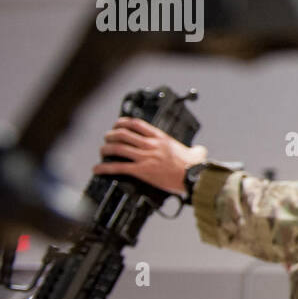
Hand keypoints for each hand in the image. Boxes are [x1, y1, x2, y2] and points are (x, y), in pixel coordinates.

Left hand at [92, 117, 206, 194]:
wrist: (195, 176)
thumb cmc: (196, 166)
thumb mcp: (196, 152)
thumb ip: (196, 149)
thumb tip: (200, 150)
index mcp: (161, 138)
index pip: (136, 123)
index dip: (122, 122)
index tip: (117, 125)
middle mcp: (151, 145)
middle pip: (122, 134)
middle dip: (110, 135)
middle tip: (107, 139)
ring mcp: (145, 157)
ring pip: (117, 148)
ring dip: (105, 149)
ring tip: (102, 152)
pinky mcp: (142, 170)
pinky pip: (118, 167)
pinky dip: (104, 168)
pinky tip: (97, 170)